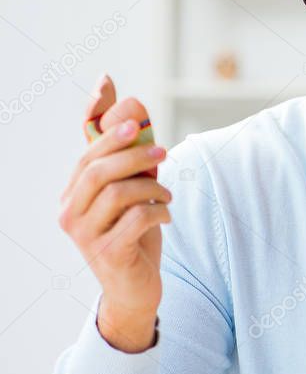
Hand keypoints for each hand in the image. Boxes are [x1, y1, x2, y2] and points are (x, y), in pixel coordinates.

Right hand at [58, 74, 170, 351]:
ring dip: (152, 188)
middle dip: (133, 152)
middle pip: (98, 168)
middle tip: (163, 151)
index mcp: (75, 193)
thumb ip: (131, 158)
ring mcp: (85, 234)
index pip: (86, 150)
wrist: (136, 289)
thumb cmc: (134, 235)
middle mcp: (71, 212)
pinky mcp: (107, 253)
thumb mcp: (133, 193)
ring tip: (166, 195)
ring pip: (118, 192)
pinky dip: (158, 212)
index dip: (98, 118)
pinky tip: (164, 216)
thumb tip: (133, 108)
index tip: (109, 84)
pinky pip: (136, 218)